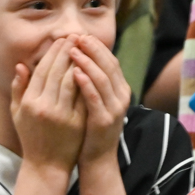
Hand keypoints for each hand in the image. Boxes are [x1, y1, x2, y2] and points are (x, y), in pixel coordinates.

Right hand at [11, 36, 85, 173]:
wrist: (46, 166)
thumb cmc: (31, 138)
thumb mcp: (18, 113)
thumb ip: (18, 88)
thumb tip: (21, 65)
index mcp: (28, 102)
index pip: (41, 70)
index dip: (52, 53)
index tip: (61, 40)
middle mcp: (43, 106)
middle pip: (56, 72)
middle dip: (67, 51)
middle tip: (75, 37)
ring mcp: (60, 115)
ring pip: (70, 81)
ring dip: (78, 62)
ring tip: (84, 48)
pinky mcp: (75, 122)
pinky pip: (82, 96)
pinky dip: (86, 80)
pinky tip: (91, 68)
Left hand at [70, 35, 129, 164]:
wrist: (97, 159)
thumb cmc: (91, 129)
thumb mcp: (95, 102)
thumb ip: (92, 82)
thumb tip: (80, 57)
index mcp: (120, 90)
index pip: (111, 61)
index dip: (97, 47)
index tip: (81, 35)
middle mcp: (122, 97)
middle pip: (109, 65)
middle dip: (93, 49)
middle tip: (77, 37)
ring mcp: (115, 109)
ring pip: (103, 79)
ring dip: (87, 62)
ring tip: (72, 51)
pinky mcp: (104, 120)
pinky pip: (95, 97)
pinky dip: (86, 83)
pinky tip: (75, 73)